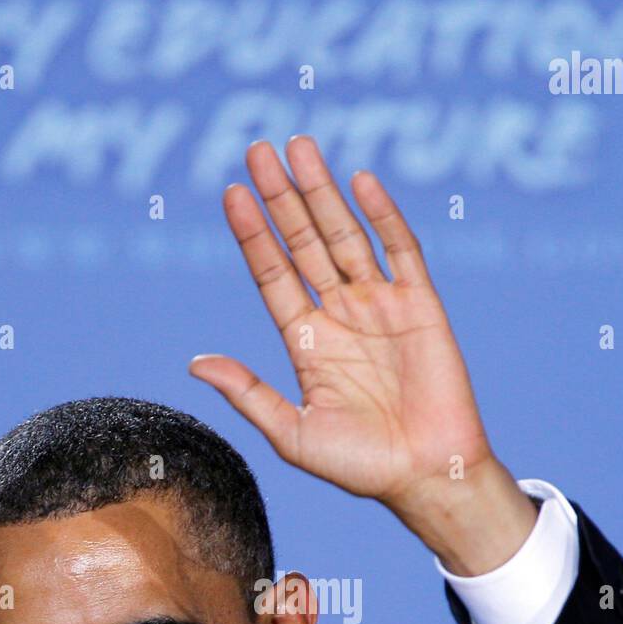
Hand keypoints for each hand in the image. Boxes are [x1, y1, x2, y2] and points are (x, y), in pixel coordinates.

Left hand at [189, 136, 536, 573]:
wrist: (428, 476)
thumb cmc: (362, 467)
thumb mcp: (292, 434)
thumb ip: (248, 394)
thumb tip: (194, 363)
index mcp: (307, 343)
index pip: (272, 274)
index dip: (253, 235)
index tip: (231, 193)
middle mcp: (341, 316)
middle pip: (303, 243)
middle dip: (281, 197)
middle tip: (257, 149)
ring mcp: (381, 306)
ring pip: (345, 235)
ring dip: (322, 192)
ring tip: (298, 147)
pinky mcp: (421, 306)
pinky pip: (401, 250)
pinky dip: (383, 215)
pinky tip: (360, 182)